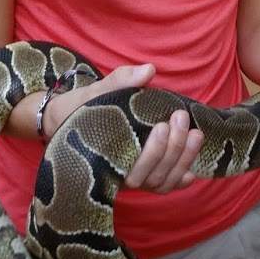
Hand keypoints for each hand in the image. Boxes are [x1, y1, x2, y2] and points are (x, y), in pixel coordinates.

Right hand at [42, 64, 203, 194]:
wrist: (64, 123)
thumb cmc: (80, 109)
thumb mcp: (95, 93)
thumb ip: (121, 81)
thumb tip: (149, 70)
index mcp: (103, 158)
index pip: (132, 168)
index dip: (153, 152)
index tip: (162, 124)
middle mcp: (117, 174)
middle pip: (151, 176)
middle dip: (172, 149)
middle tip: (180, 117)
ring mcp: (130, 179)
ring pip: (159, 183)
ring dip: (181, 160)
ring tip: (195, 134)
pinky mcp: (140, 177)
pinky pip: (160, 188)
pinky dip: (177, 182)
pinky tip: (191, 174)